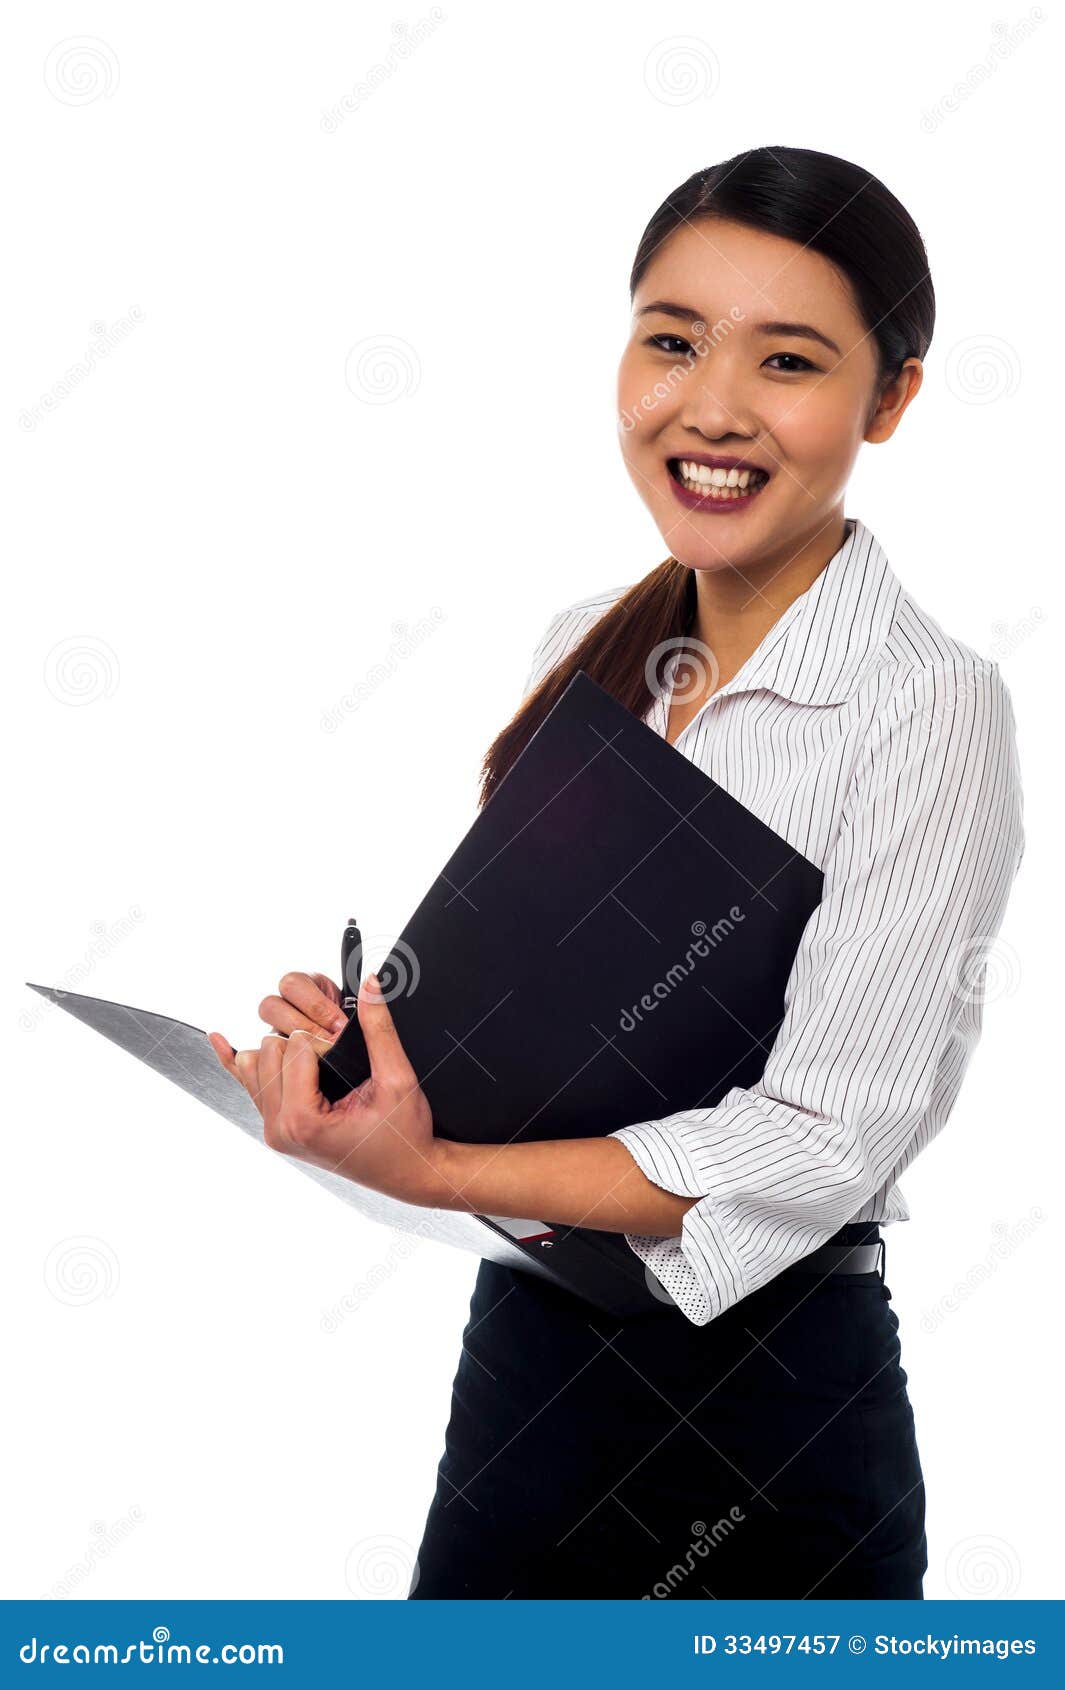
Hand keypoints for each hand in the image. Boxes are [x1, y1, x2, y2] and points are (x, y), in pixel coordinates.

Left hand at [206, 974, 450, 1207]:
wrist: (408, 1170)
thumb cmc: (404, 1134)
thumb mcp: (397, 1079)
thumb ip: (379, 1029)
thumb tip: (372, 983)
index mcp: (303, 1121)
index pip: (296, 1047)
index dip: (328, 1041)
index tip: (352, 1060)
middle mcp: (279, 1129)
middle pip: (269, 1050)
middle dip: (305, 1045)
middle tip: (340, 1065)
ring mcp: (275, 1131)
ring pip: (254, 1062)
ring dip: (285, 1051)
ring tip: (319, 1062)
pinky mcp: (277, 1129)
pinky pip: (246, 1086)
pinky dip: (234, 1060)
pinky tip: (219, 1040)